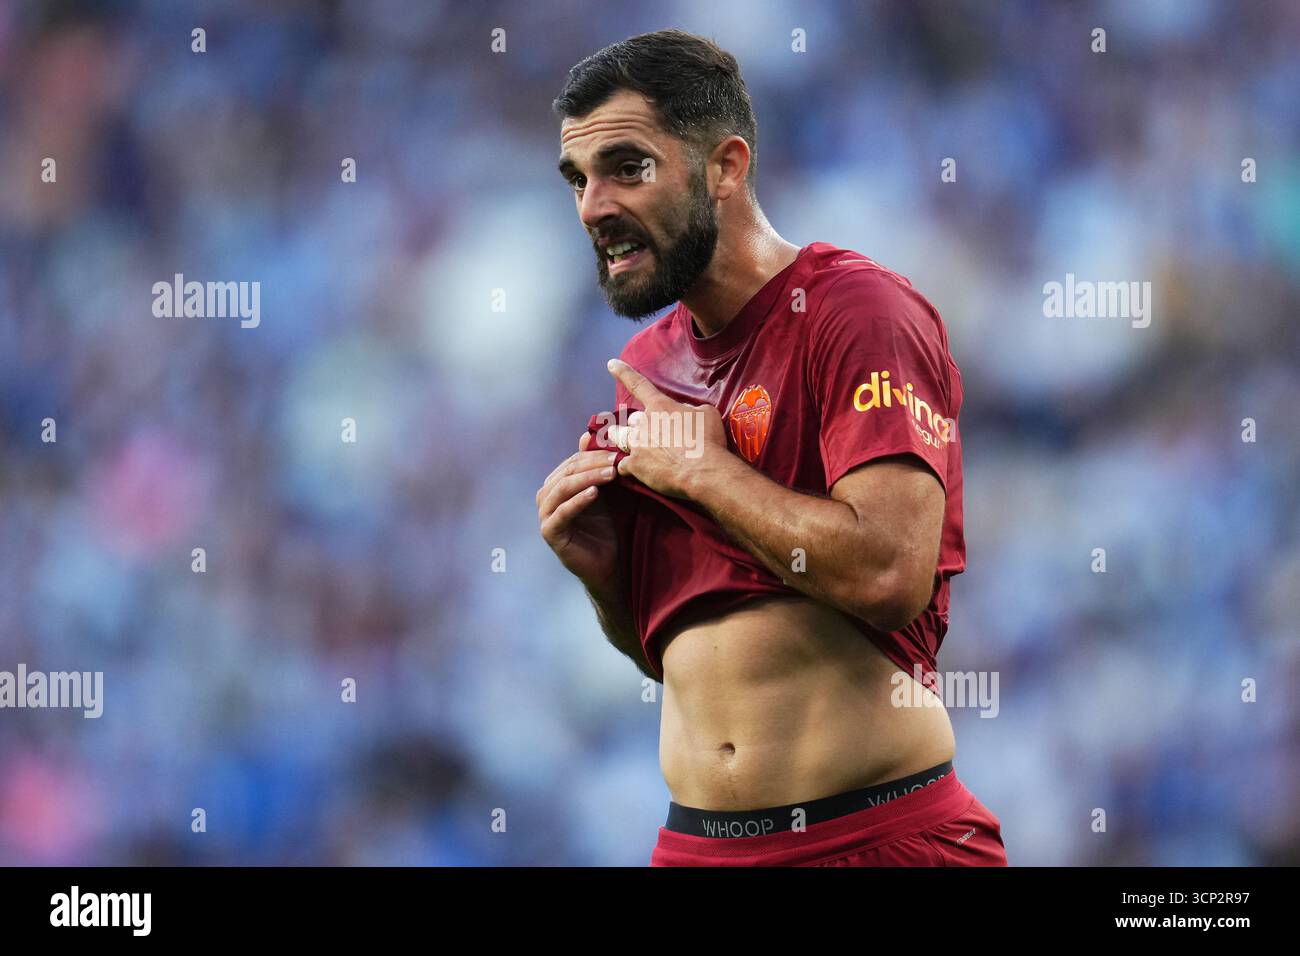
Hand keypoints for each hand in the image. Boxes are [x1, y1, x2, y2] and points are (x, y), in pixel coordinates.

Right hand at [537, 433, 623, 595]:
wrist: (610, 564)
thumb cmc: (609, 527)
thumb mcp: (606, 492)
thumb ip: (597, 467)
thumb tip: (587, 434)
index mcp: (557, 484)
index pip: (573, 462)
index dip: (594, 454)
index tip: (619, 449)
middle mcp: (546, 497)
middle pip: (567, 473)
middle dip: (592, 464)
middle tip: (617, 460)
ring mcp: (545, 515)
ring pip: (563, 489)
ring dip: (588, 478)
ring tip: (611, 474)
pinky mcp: (550, 533)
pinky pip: (562, 512)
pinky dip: (578, 501)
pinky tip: (594, 493)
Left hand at [606, 358, 728, 498]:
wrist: (702, 471)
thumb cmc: (708, 441)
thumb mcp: (707, 414)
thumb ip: (692, 409)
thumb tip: (687, 412)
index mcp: (660, 407)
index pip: (638, 384)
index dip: (623, 373)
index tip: (611, 364)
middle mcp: (644, 424)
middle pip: (632, 420)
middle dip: (637, 425)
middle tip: (645, 433)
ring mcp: (637, 445)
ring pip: (619, 438)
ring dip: (618, 437)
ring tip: (616, 439)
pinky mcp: (635, 466)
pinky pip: (623, 464)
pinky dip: (628, 466)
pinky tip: (633, 470)